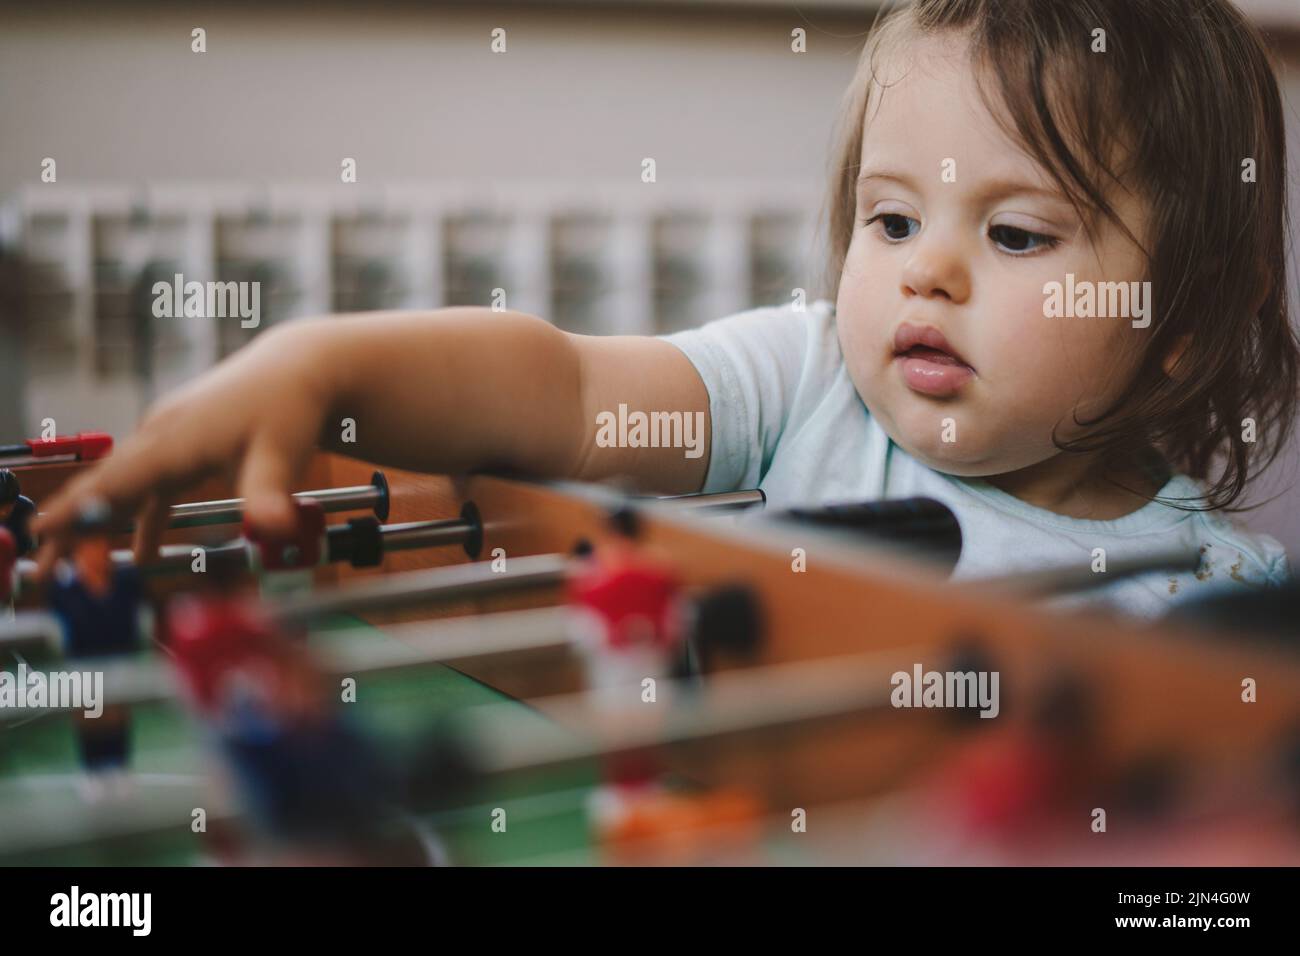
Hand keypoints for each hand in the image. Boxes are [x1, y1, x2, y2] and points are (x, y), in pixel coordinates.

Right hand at [32, 321, 332, 576]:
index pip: (112, 482)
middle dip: (73, 530)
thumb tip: (272, 527)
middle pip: (105, 488)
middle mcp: (160, 435)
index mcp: (174, 440)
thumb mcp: (282, 452)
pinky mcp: (181, 442)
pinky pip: (149, 484)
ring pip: (122, 486)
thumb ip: (269, 493)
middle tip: (50, 573)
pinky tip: (141, 550)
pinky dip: (139, 515)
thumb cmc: (288, 406)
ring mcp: (167, 436)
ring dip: (101, 526)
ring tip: (85, 571)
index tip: (38, 533)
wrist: (298, 367)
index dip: (73, 509)